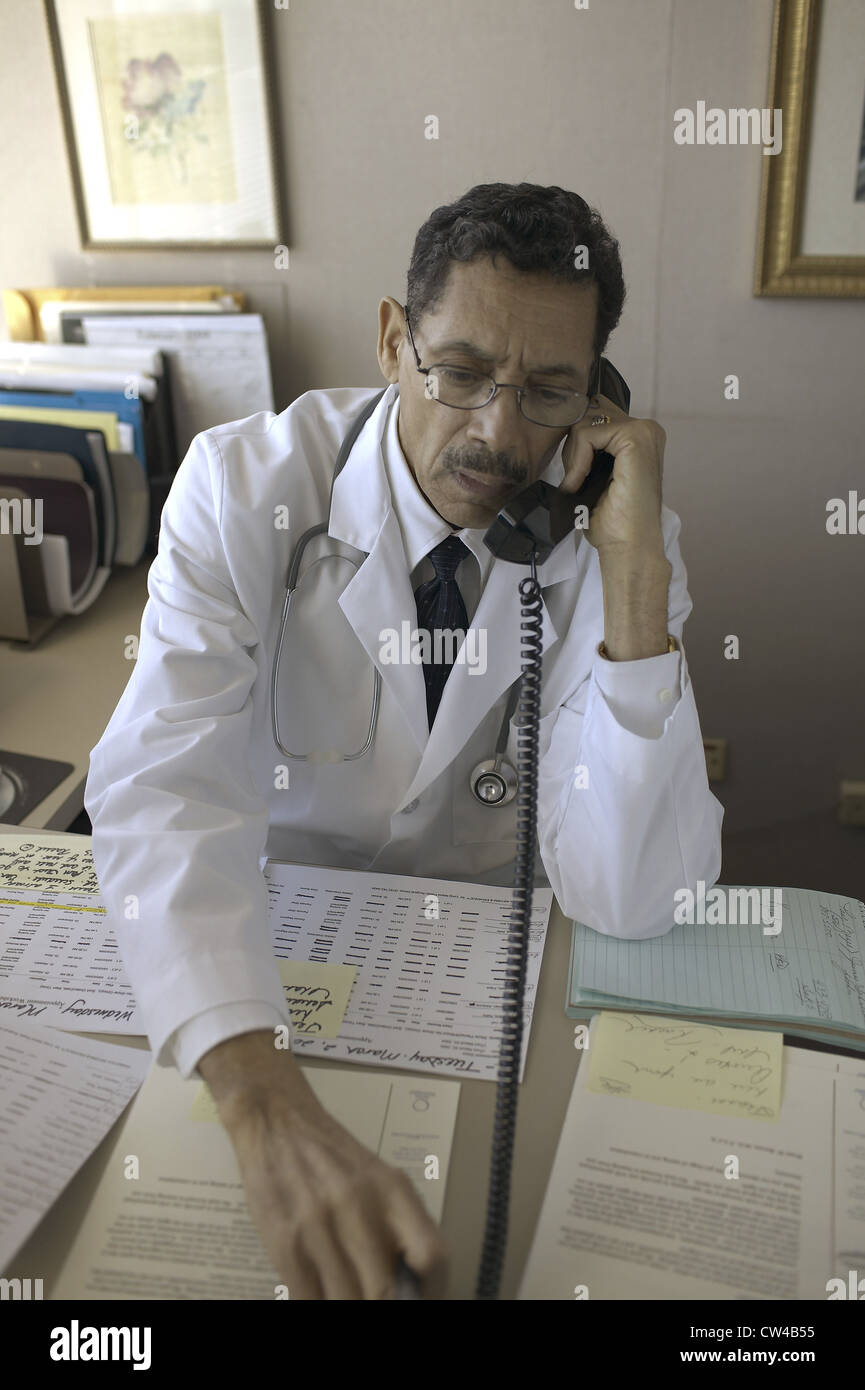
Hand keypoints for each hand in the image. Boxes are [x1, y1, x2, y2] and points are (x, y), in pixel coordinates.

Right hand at [210, 1042, 447, 1299]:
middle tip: (379, 1300)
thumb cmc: (331, 1156)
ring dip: (349, 1304)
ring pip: (346, 1300)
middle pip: (386, 1291)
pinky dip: (317, 1302)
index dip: (434, 1290)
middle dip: (384, 1304)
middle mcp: (359, 1208)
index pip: (431, 1256)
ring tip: (349, 1294)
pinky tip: (321, 1293)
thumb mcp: (378, 1179)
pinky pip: (308, 1297)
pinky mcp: (285, 1241)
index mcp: (392, 1191)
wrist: (276, 1121)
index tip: (423, 1299)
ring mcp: (320, 1226)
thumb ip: (398, 1225)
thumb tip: (412, 1284)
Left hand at [560, 391, 665, 557]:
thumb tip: (560, 422)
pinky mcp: (635, 437)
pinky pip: (586, 433)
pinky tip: (581, 483)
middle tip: (578, 480)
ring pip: (584, 422)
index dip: (575, 444)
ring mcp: (644, 430)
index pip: (592, 414)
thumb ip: (587, 446)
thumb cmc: (612, 520)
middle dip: (573, 446)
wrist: (628, 546)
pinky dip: (576, 461)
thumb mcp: (594, 473)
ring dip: (573, 457)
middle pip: (588, 413)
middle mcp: (646, 428)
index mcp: (639, 435)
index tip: (577, 477)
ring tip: (581, 484)